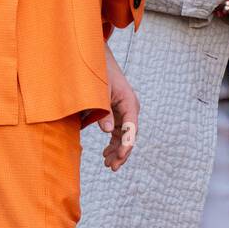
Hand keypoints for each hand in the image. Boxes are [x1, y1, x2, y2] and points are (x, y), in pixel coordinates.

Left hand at [100, 43, 138, 170]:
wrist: (96, 60)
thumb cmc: (99, 74)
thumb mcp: (100, 93)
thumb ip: (104, 112)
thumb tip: (108, 131)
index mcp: (130, 103)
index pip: (132, 129)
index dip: (126, 145)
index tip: (119, 157)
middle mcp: (130, 108)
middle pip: (131, 135)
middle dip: (122, 152)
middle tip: (112, 166)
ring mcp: (125, 111)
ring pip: (125, 136)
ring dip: (117, 150)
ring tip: (107, 163)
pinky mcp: (117, 112)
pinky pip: (118, 131)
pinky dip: (113, 142)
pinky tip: (106, 152)